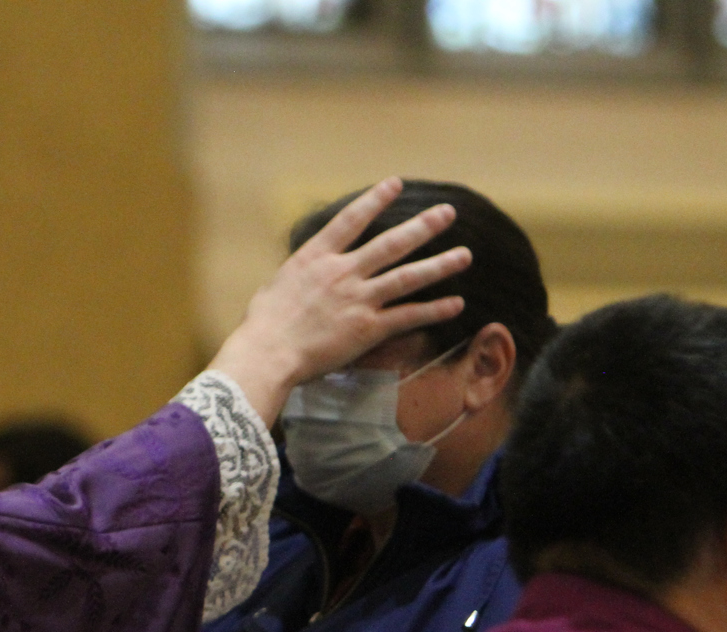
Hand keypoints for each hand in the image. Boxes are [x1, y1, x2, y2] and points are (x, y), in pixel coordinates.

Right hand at [209, 179, 472, 425]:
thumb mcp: (276, 286)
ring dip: (440, 265)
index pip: (351, 220)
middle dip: (423, 226)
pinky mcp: (367, 328)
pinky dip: (434, 310)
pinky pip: (408, 316)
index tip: (396, 183)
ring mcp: (358, 299)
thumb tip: (302, 274)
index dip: (375, 200)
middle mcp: (343, 272)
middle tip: (447, 212)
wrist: (268, 352)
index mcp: (317, 258)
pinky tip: (456, 304)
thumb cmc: (262, 325)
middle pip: (391, 244)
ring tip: (465, 255)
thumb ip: (300, 276)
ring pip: (408, 276)